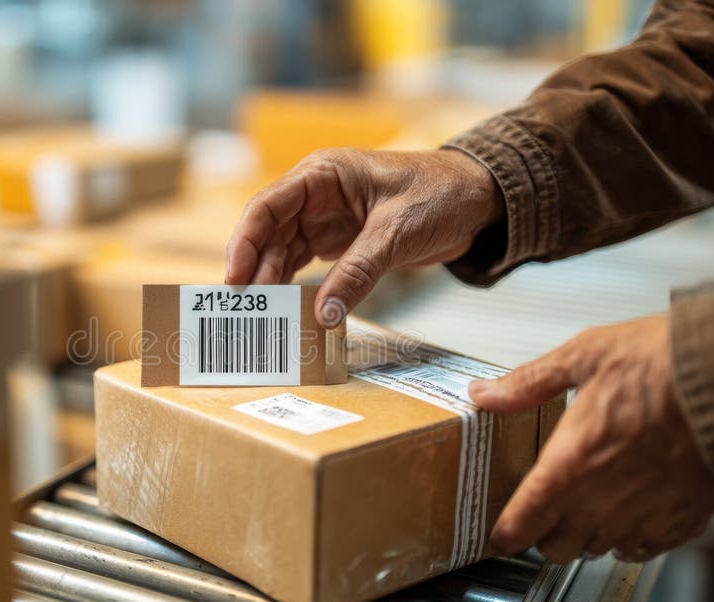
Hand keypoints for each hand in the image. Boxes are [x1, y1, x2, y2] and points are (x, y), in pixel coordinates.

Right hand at [225, 148, 501, 327]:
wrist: (478, 199)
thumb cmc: (440, 194)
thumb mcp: (397, 232)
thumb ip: (358, 271)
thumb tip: (324, 314)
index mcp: (322, 173)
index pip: (267, 206)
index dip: (245, 242)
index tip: (235, 280)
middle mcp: (315, 195)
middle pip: (267, 233)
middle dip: (254, 270)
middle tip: (243, 309)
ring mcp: (324, 219)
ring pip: (282, 252)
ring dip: (271, 283)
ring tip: (261, 316)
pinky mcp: (339, 242)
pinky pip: (305, 266)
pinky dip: (295, 288)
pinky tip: (287, 311)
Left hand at [469, 316, 713, 562]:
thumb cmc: (665, 363)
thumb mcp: (584, 356)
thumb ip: (528, 383)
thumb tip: (485, 393)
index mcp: (572, 462)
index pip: (526, 519)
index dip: (505, 534)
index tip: (498, 536)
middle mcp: (604, 499)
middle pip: (558, 546)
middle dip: (543, 536)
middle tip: (540, 518)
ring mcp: (646, 514)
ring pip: (599, 550)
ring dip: (585, 537)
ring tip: (582, 514)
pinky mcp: (684, 519)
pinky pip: (646, 550)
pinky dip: (630, 541)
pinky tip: (628, 517)